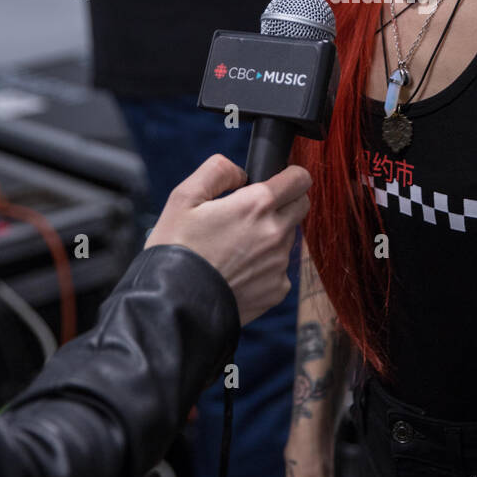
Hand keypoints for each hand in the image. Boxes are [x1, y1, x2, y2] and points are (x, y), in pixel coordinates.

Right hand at [146, 154, 311, 325]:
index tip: (277, 180)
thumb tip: (242, 174)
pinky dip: (265, 266)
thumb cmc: (175, 248)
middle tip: (252, 213)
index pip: (300, 179)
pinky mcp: (277, 290)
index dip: (290, 176)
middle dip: (284, 203)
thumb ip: (217, 171)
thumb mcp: (184, 196)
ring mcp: (279, 264)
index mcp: (257, 205)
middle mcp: (276, 233)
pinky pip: (280, 268)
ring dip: (272, 235)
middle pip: (301, 206)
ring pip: (288, 238)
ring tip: (236, 247)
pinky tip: (238, 271)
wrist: (175, 305)